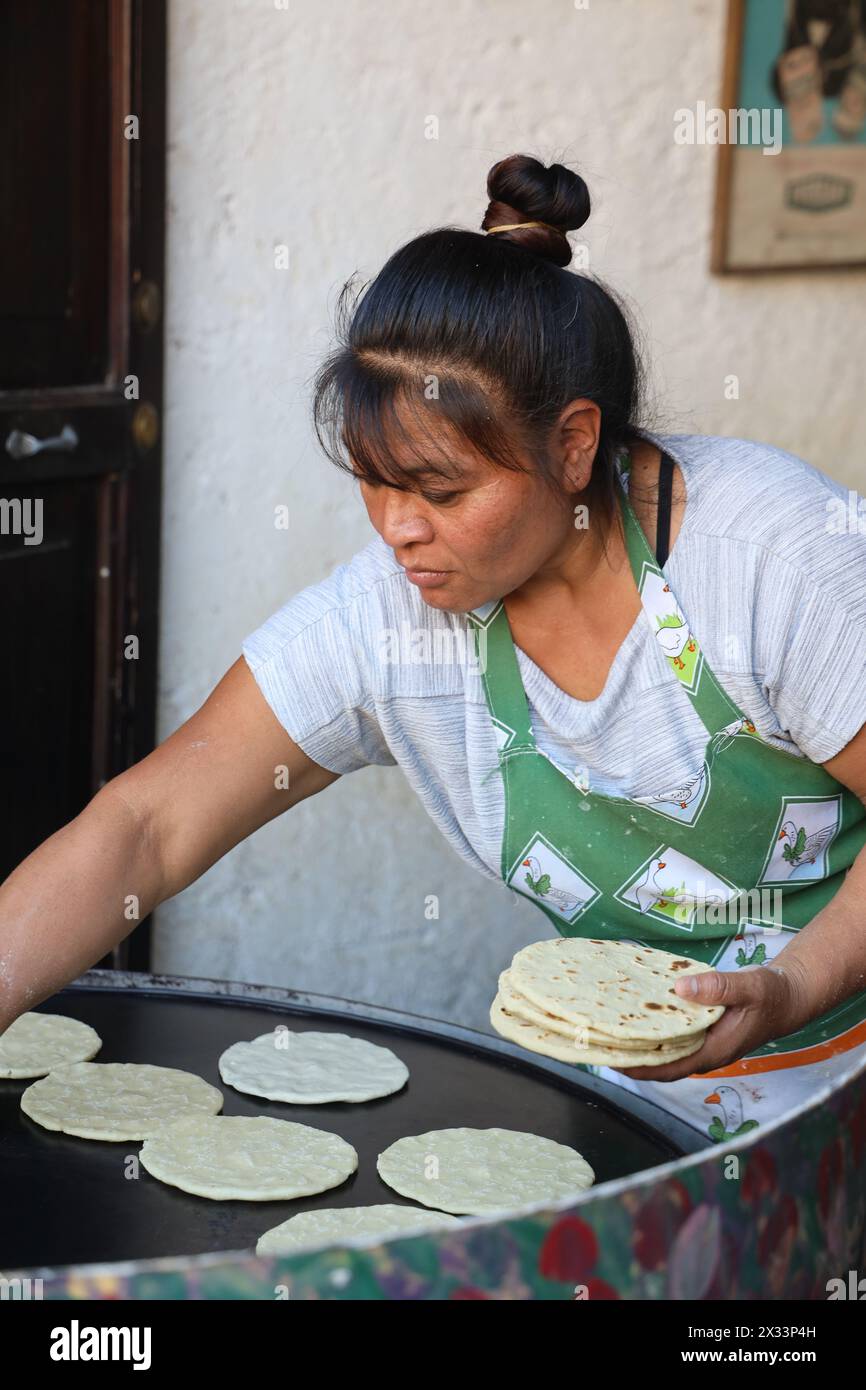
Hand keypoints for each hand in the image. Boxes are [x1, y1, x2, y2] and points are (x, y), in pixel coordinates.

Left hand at [613, 961, 807, 1081]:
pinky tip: (637, 1013)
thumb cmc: (772, 995)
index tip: (611, 1059)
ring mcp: (704, 1043)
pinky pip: (673, 1035)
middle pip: (661, 1063)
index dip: (639, 1067)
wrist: (789, 996)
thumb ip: (719, 988)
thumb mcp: (750, 987)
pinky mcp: (703, 1031)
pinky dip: (654, 1029)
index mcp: (714, 1050)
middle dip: (630, 1056)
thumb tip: (680, 988)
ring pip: (665, 1050)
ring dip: (639, 1043)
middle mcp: (705, 1052)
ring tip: (608, 1030)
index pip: (669, 1067)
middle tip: (597, 1043)